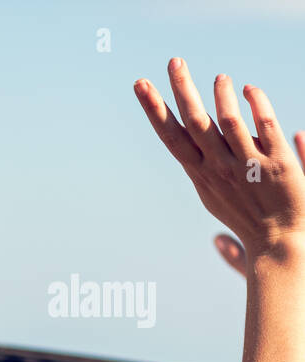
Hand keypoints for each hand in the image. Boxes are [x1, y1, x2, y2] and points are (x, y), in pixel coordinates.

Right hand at [135, 60, 304, 259]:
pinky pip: (265, 128)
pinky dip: (256, 106)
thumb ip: (204, 166)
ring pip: (228, 123)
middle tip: (173, 62)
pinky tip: (249, 89)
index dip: (155, 109)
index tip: (142, 86)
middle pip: (194, 123)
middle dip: (181, 91)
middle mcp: (218, 168)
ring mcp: (246, 166)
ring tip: (218, 77)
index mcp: (200, 173)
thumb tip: (188, 147)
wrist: (278, 241)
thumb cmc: (246, 217)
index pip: (172, 136)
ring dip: (221, 96)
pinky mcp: (275, 164)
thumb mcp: (216, 193)